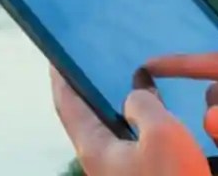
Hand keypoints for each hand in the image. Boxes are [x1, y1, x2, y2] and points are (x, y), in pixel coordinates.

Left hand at [50, 66, 210, 175]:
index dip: (59, 75)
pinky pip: (132, 142)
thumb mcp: (162, 133)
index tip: (54, 53)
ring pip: (112, 129)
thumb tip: (135, 94)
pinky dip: (138, 121)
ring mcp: (120, 172)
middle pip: (86, 114)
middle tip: (96, 58)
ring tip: (133, 77)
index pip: (66, 102)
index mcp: (94, 147)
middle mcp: (101, 160)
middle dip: (88, 85)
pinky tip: (158, 113)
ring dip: (117, 102)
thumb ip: (144, 105)